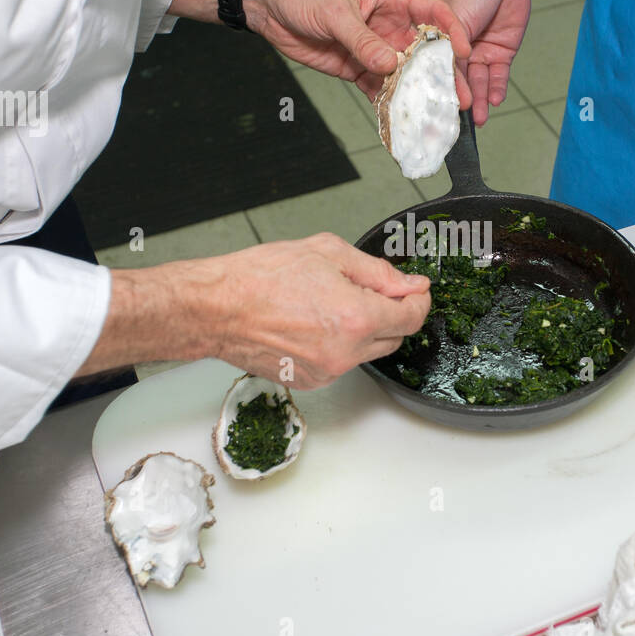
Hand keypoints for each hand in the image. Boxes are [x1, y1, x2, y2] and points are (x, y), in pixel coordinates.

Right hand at [80, 234, 430, 388]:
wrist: (216, 308)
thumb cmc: (260, 277)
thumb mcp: (327, 253)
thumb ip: (377, 272)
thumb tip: (409, 284)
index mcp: (356, 318)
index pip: (412, 318)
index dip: (418, 300)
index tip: (414, 290)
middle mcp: (345, 353)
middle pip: (395, 338)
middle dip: (390, 314)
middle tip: (367, 290)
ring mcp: (327, 372)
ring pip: (367, 353)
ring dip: (362, 330)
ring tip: (329, 303)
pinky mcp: (309, 382)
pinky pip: (340, 363)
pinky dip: (337, 345)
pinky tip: (312, 323)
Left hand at [245, 0, 471, 105]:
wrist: (269, 6)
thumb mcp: (334, 11)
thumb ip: (362, 40)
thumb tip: (389, 64)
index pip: (432, 11)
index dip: (451, 30)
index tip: (463, 51)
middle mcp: (388, 24)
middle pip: (424, 51)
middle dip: (441, 74)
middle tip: (457, 97)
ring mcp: (374, 48)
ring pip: (404, 74)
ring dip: (418, 94)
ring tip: (435, 114)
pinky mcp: (357, 69)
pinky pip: (379, 88)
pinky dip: (389, 104)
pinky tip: (401, 118)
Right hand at [443, 0, 561, 124]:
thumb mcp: (455, 22)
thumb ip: (451, 53)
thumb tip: (447, 83)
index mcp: (440, 40)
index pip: (438, 69)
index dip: (439, 87)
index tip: (437, 107)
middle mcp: (460, 49)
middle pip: (460, 80)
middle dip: (461, 100)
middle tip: (459, 122)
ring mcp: (481, 52)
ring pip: (479, 82)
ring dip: (479, 100)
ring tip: (479, 119)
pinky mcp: (502, 54)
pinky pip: (498, 77)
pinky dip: (496, 89)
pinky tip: (493, 101)